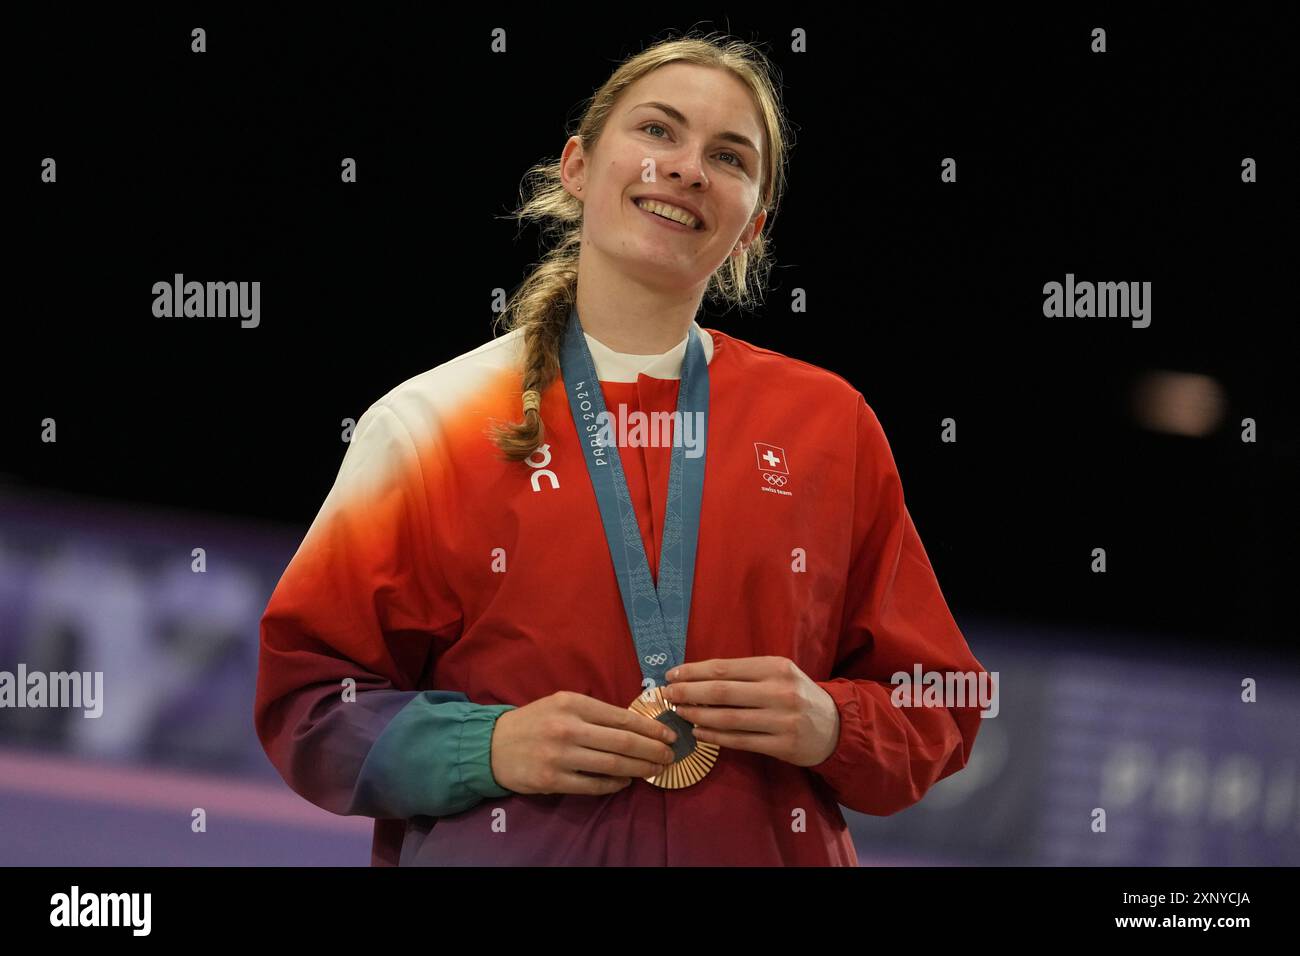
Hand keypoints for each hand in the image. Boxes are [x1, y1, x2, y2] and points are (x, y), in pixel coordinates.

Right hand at [490, 690, 679, 795]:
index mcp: (573, 703)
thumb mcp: (562, 703)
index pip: (621, 717)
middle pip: (622, 741)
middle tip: (669, 755)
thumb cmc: (535, 721)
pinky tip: (626, 781)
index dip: (650, 728)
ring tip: (655, 769)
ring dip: (639, 768)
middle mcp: (568, 727)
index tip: (668, 734)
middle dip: (652, 750)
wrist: (493, 745)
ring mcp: (560, 755)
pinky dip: (614, 785)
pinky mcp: (552, 779)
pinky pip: (593, 785)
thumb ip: (594, 712)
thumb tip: (635, 725)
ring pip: (612, 764)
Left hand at [662, 657, 840, 766]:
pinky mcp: (782, 745)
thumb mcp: (778, 674)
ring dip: (697, 716)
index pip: (724, 668)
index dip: (693, 672)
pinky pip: (740, 741)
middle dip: (688, 693)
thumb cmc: (797, 695)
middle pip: (722, 692)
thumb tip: (696, 676)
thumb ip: (744, 674)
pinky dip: (715, 736)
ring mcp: (782, 720)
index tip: (671, 675)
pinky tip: (699, 732)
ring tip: (679, 713)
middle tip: (666, 695)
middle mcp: (779, 691)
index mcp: (775, 667)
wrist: (835, 726)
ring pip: (728, 718)